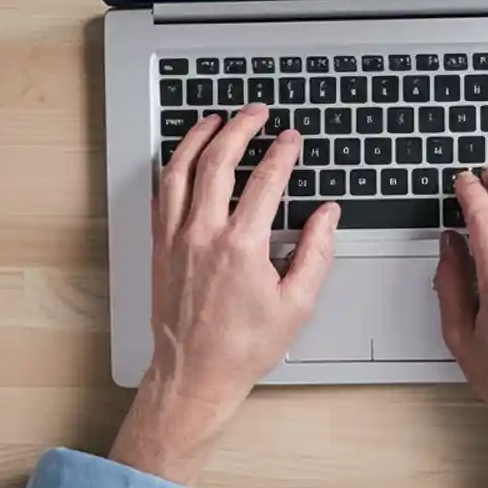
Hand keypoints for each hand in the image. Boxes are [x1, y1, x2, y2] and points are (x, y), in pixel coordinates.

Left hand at [110, 104, 338, 485]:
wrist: (196, 374)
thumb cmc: (245, 346)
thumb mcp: (298, 303)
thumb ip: (317, 252)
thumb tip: (327, 215)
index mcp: (243, 247)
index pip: (266, 182)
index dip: (283, 153)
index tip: (292, 139)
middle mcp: (204, 235)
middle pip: (219, 162)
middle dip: (241, 128)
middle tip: (257, 113)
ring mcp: (176, 239)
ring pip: (182, 170)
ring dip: (200, 138)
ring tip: (216, 119)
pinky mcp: (160, 248)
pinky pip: (162, 194)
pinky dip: (172, 166)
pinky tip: (183, 156)